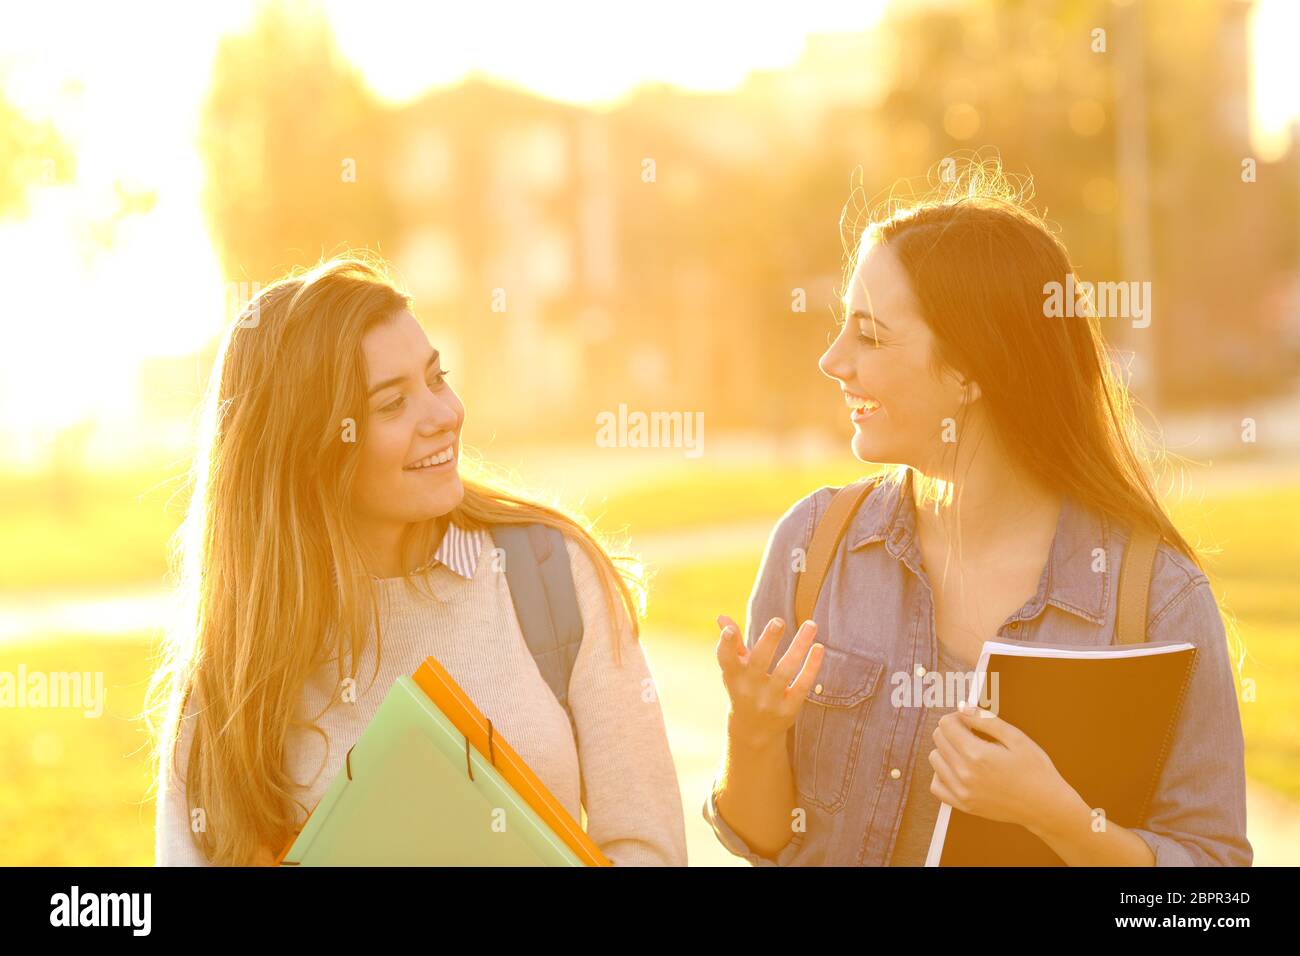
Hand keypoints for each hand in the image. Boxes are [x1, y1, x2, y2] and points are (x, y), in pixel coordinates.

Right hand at [715, 614, 823, 751]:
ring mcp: (770, 700)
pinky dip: (812, 666)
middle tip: (778, 621)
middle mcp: (750, 689)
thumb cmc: (744, 689)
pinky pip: (802, 685)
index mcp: (734, 676)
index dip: (726, 645)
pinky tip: (818, 648)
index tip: (729, 630)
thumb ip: (732, 644)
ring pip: (786, 670)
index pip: (726, 660)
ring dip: (799, 646)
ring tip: (811, 624)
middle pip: (759, 662)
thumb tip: (721, 617)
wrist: (754, 731)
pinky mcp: (789, 708)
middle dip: (768, 641)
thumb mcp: (735, 670)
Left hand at [928, 702, 1078, 828]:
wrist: (1046, 806)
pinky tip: (959, 770)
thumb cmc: (1036, 770)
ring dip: (946, 751)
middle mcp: (965, 774)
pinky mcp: (963, 805)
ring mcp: (962, 792)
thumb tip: (962, 707)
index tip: (970, 720)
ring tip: (969, 752)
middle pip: (938, 739)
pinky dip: (942, 774)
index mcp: (977, 755)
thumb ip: (985, 720)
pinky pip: (936, 785)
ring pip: (935, 759)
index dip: (957, 717)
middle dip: (952, 730)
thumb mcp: (1016, 738)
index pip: (946, 725)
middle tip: (972, 734)